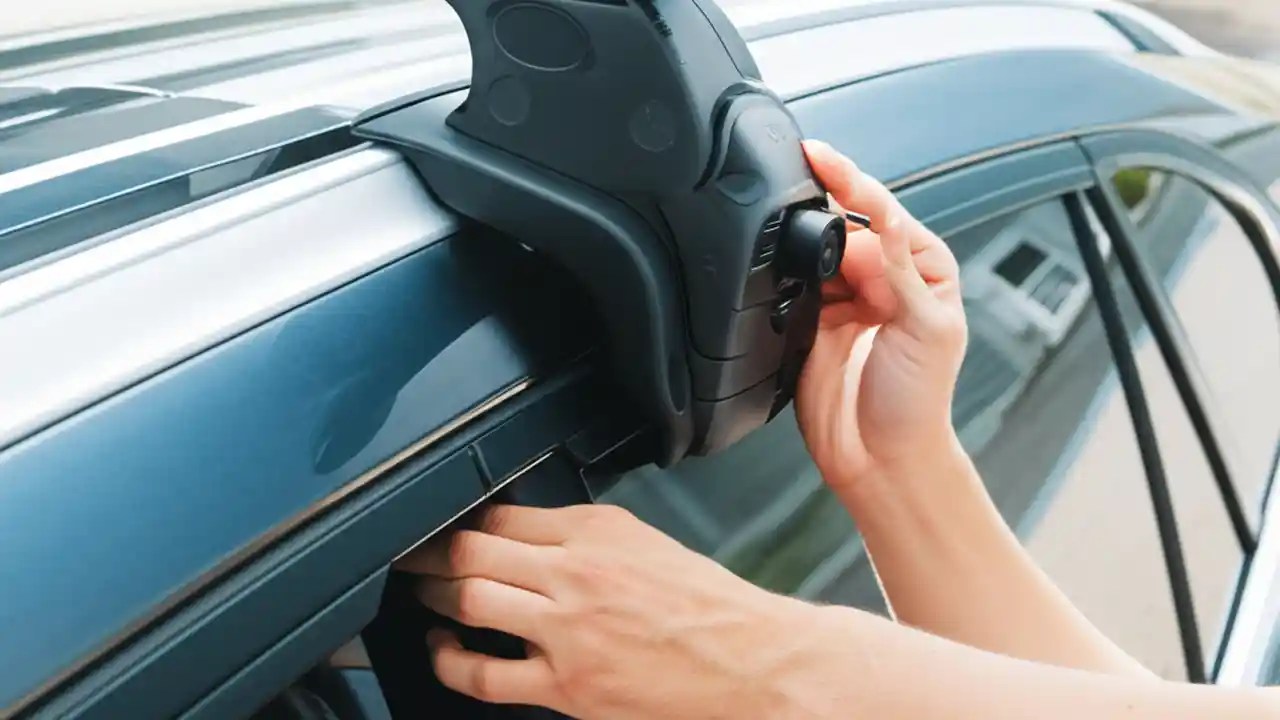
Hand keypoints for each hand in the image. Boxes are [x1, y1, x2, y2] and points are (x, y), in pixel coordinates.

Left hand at [397, 504, 832, 718]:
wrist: (751, 664)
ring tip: (424, 596)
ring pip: (469, 599)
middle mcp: (577, 573)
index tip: (448, 527)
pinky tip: (444, 652)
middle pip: (473, 549)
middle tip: (412, 557)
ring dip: (435, 598)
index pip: (504, 514)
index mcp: (598, 531)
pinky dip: (451, 662)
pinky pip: (483, 674)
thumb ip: (589, 538)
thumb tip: (533, 537)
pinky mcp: (567, 686)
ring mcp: (567, 631)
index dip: (462, 519)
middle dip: (430, 554)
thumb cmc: (711, 610)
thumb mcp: (649, 545)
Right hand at [795, 141, 966, 492]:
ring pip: (814, 250)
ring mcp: (845, 298)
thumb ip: (900, 271)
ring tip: (782, 241)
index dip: (849, 181)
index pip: (883, 210)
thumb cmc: (918, 401)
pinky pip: (791, 284)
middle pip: (844, 223)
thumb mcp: (925, 329)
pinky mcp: (811, 320)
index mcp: (922, 268)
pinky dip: (782, 276)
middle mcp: (884, 277)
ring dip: (797, 243)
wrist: (879, 457)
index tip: (818, 156)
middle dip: (817, 210)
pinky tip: (779, 274)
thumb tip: (885, 218)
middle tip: (788, 198)